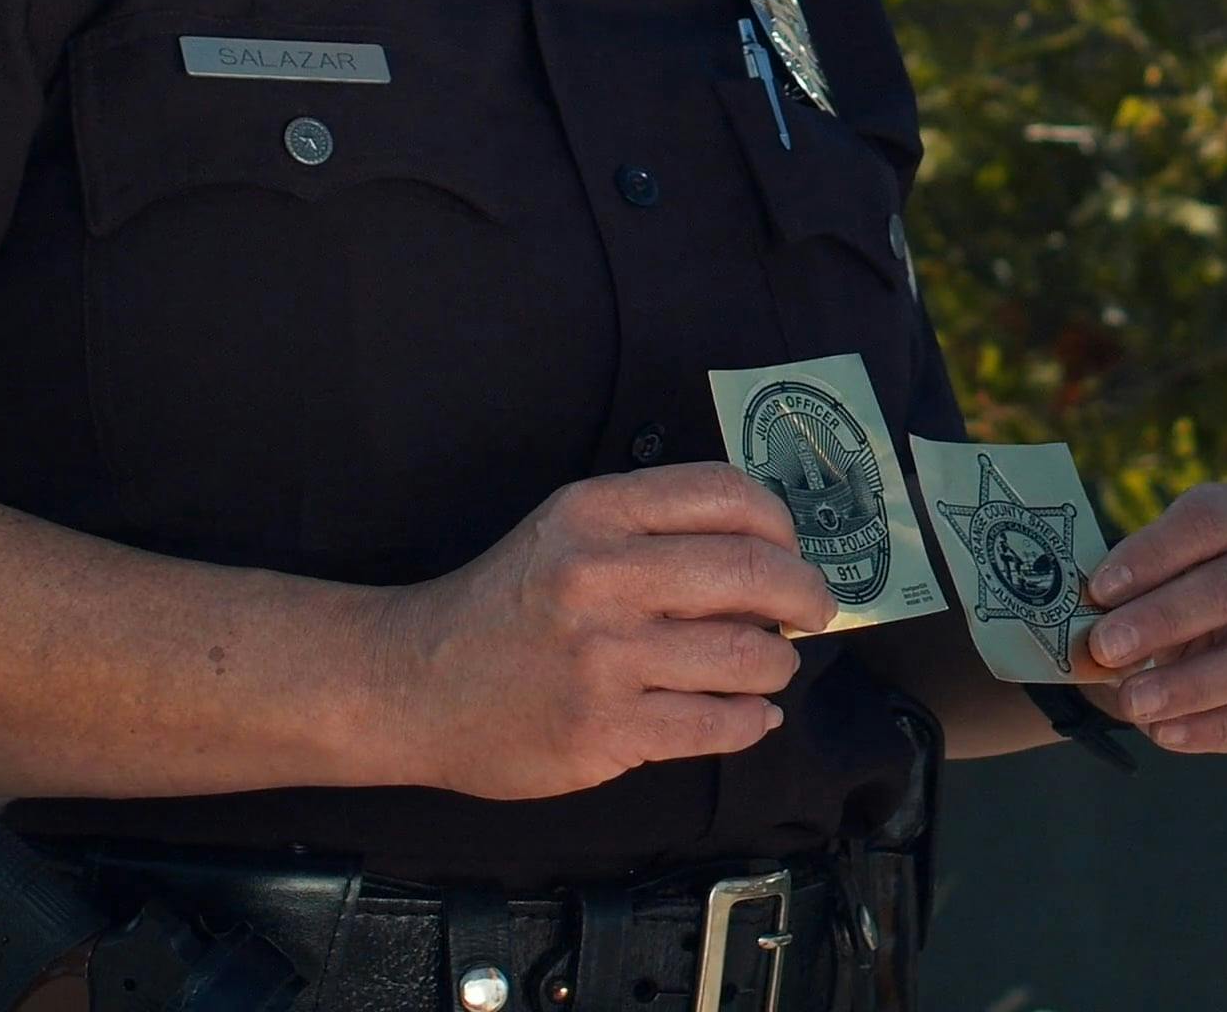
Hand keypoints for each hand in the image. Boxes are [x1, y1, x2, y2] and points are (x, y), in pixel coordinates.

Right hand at [383, 464, 836, 798]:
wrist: (412, 684)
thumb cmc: (506, 603)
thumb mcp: (567, 530)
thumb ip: (655, 527)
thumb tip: (771, 553)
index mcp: (597, 514)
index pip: (728, 495)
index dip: (783, 524)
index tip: (792, 550)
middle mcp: (602, 578)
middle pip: (755, 572)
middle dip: (806, 595)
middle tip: (813, 612)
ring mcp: (603, 660)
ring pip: (748, 657)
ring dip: (777, 666)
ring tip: (767, 668)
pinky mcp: (603, 732)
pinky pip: (718, 726)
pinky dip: (752, 721)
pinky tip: (748, 715)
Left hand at [1076, 482, 1226, 753]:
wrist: (1173, 640)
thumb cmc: (1145, 594)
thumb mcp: (1126, 579)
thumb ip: (1107, 594)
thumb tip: (1075, 628)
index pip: (1208, 520)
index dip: (1154, 552)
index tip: (1100, 587)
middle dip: (1163, 620)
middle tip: (1105, 647)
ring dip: (1188, 685)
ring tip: (1132, 703)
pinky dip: (1212, 729)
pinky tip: (1165, 733)